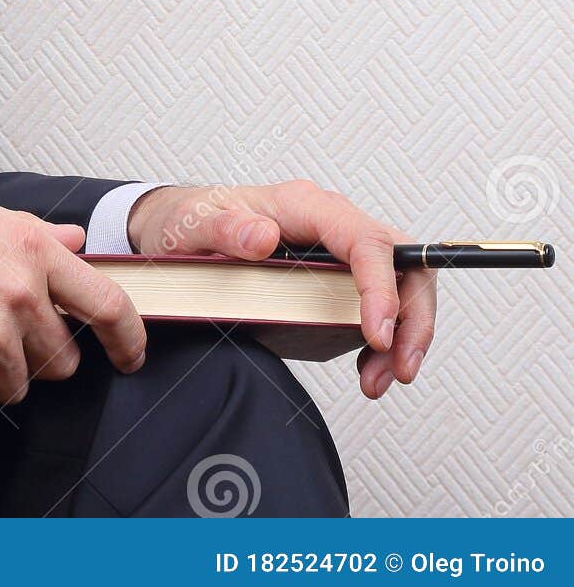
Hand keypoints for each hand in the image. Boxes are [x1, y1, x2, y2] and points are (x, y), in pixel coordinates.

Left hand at [126, 180, 437, 399]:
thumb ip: (223, 228)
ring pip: (400, 285)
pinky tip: (368, 369)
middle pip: (401, 261)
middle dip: (411, 316)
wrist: (174, 230)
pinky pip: (379, 305)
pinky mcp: (336, 280)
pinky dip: (384, 342)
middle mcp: (329, 224)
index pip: (364, 239)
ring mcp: (337, 252)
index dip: (382, 286)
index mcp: (301, 206)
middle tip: (399, 369)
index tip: (377, 333)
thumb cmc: (186, 221)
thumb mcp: (191, 224)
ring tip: (377, 380)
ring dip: (402, 336)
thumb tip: (262, 236)